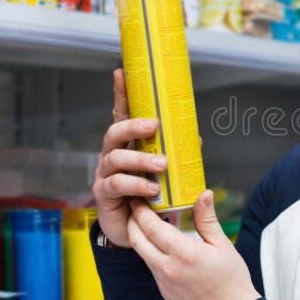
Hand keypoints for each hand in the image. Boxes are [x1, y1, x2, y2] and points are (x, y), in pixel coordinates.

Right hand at [92, 69, 166, 247]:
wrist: (138, 227)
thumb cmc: (151, 193)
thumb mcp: (166, 172)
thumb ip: (177, 154)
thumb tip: (195, 138)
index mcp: (128, 143)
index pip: (123, 114)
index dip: (121, 94)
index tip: (121, 72)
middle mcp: (112, 154)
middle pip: (115, 131)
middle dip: (134, 125)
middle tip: (154, 126)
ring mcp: (105, 173)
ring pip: (116, 158)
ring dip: (141, 160)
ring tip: (162, 166)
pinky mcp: (104, 195)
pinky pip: (116, 184)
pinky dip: (136, 185)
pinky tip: (151, 189)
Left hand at [127, 190, 259, 299]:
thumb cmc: (232, 280)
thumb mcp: (223, 245)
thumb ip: (207, 219)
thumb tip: (204, 194)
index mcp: (184, 253)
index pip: (152, 226)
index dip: (141, 211)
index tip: (138, 200)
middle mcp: (168, 268)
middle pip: (138, 240)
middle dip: (132, 222)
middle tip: (134, 208)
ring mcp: (164, 283)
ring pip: (143, 255)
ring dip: (140, 238)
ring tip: (146, 224)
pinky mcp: (165, 293)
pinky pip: (152, 269)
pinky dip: (151, 254)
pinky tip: (161, 248)